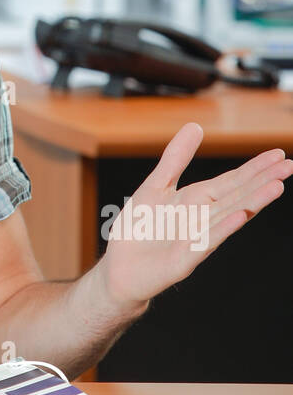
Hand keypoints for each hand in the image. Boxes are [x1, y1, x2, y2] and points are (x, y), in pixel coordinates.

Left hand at [100, 121, 292, 310]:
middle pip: (239, 195)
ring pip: (230, 216)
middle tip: (290, 165)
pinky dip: (223, 228)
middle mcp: (204, 218)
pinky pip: (207, 241)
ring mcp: (198, 238)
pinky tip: (240, 216)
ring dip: (253, 202)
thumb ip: (176, 158)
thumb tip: (195, 126)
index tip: (279, 154)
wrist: (119, 267)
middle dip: (264, 181)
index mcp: (198, 200)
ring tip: (276, 186)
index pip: (232, 181)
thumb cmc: (139, 229)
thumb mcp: (156, 185)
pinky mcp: (186, 258)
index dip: (255, 167)